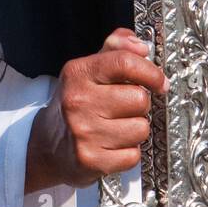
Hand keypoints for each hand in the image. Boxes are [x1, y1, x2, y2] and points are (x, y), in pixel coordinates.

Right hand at [25, 28, 168, 192]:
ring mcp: (84, 132)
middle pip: (139, 98)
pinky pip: (133, 155)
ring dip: (135, 129)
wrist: (47, 145)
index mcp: (78, 73)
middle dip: (139, 104)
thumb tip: (141, 46)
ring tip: (117, 127)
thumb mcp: (87, 69)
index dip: (150, 72)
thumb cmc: (75, 103)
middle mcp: (79, 101)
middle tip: (124, 107)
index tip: (159, 81)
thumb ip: (115, 49)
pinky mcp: (92, 160)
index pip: (124, 63)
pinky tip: (112, 145)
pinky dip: (128, 152)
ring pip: (140, 128)